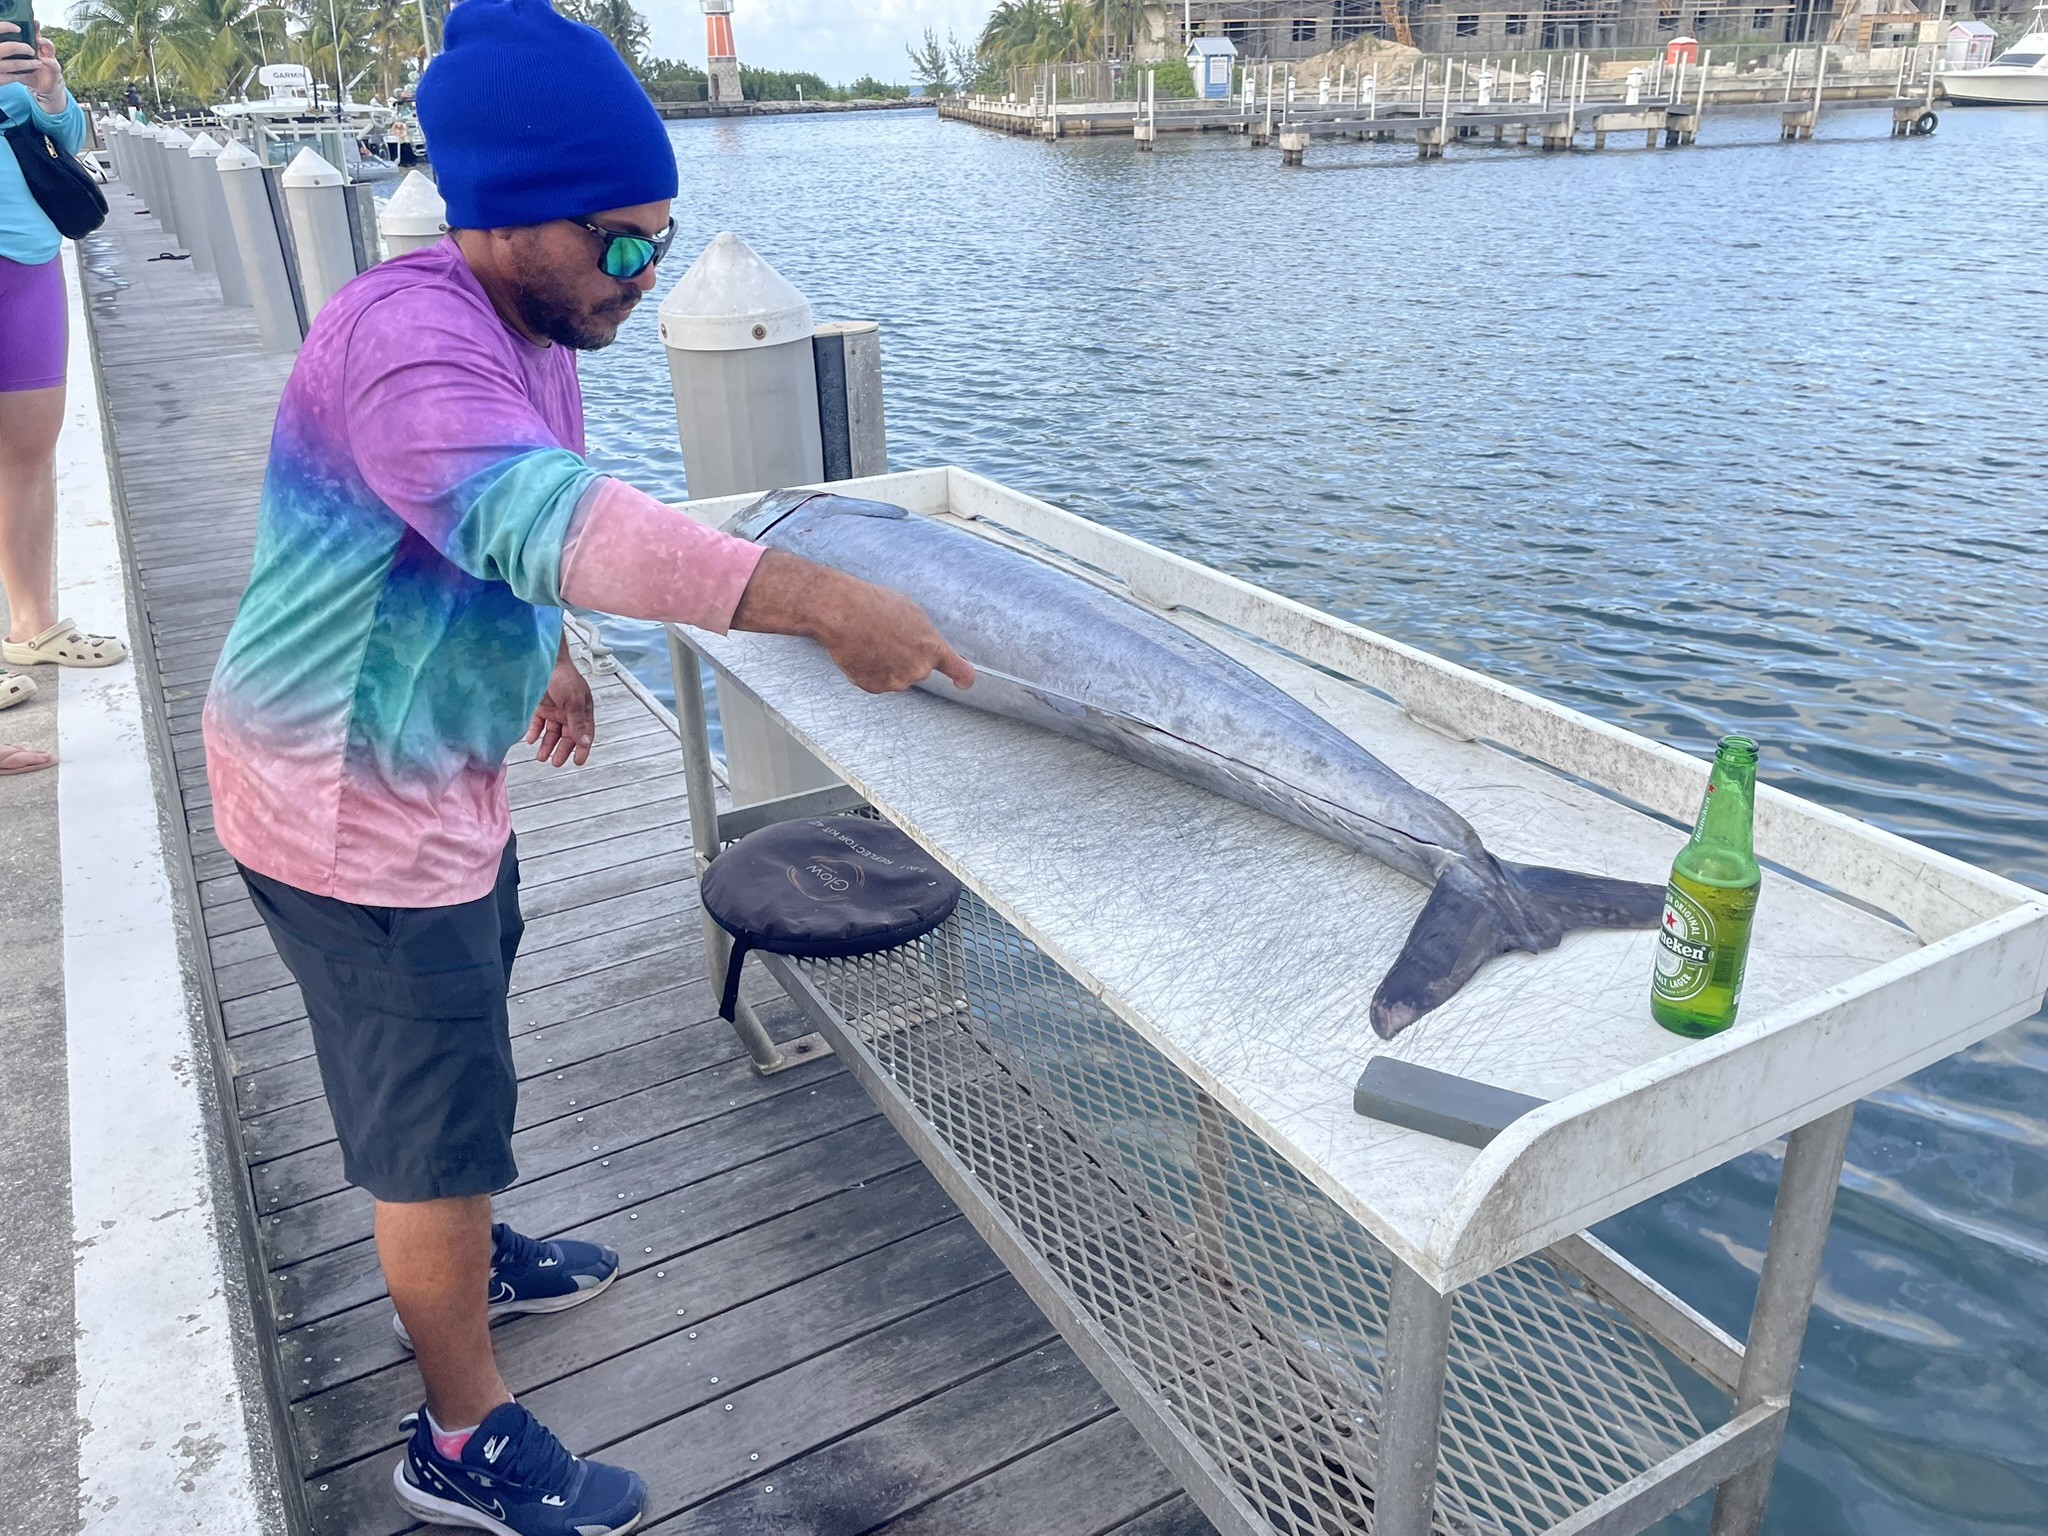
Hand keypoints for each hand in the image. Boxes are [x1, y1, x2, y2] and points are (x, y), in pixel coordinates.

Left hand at [0, 27, 61, 108]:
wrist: (44, 89)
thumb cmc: (31, 75)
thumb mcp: (20, 67)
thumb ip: (13, 60)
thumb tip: (2, 53)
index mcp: (35, 50)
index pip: (34, 37)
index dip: (33, 29)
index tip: (31, 21)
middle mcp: (44, 53)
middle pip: (43, 39)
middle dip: (39, 31)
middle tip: (34, 27)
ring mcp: (51, 60)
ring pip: (51, 48)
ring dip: (46, 43)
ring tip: (40, 41)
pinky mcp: (56, 71)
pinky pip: (54, 65)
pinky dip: (50, 62)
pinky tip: (44, 61)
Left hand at [525, 654, 594, 766]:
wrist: (543, 660)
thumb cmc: (563, 676)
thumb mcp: (574, 700)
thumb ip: (578, 722)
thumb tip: (586, 742)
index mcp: (582, 710)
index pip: (585, 733)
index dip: (583, 749)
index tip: (578, 762)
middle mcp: (569, 712)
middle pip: (567, 736)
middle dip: (562, 750)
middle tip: (556, 763)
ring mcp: (554, 709)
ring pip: (552, 732)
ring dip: (547, 745)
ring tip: (541, 757)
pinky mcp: (539, 706)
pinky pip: (537, 723)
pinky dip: (534, 732)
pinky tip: (531, 740)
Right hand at [731, 549, 973, 695]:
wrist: (842, 613)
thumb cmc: (875, 604)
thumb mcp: (911, 611)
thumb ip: (923, 633)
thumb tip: (921, 642)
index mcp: (932, 648)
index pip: (959, 671)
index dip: (963, 677)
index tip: (963, 682)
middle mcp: (918, 670)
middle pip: (917, 669)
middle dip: (906, 658)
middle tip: (886, 637)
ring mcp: (895, 681)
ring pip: (895, 676)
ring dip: (885, 664)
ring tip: (869, 640)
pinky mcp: (873, 687)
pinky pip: (874, 681)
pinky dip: (867, 670)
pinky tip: (859, 651)